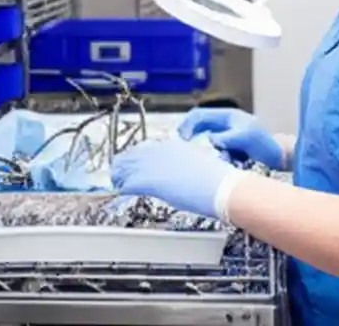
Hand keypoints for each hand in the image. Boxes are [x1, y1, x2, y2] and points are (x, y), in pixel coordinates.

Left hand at [111, 138, 236, 218]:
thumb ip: (185, 164)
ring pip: (124, 167)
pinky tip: (121, 192)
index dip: (137, 158)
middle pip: (130, 156)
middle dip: (124, 166)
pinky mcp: (149, 181)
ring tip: (117, 184)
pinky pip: (127, 183)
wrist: (221, 187)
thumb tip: (180, 173)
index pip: (145, 148)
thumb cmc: (218, 179)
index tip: (135, 165)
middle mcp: (160, 151)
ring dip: (120, 176)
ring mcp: (153, 165)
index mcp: (174, 145)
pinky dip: (122, 188)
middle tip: (120, 175)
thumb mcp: (200, 163)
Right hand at [178, 107, 286, 169]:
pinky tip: (205, 162)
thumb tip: (209, 140)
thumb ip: (227, 137)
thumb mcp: (245, 138)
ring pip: (202, 137)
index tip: (182, 138)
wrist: (277, 156)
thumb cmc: (264, 144)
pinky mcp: (226, 146)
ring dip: (196, 146)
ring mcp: (224, 134)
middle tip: (181, 150)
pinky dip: (205, 154)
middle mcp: (223, 123)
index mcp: (227, 116)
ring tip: (192, 157)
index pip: (199, 115)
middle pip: (197, 125)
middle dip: (188, 136)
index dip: (188, 124)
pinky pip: (210, 148)